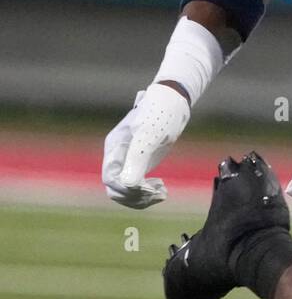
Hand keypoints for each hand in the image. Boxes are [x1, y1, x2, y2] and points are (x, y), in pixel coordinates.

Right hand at [102, 82, 190, 207]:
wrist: (173, 101)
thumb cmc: (161, 113)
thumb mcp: (150, 135)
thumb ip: (137, 158)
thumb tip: (128, 185)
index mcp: (115, 148)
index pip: (110, 179)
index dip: (126, 189)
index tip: (147, 188)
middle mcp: (118, 156)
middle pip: (116, 189)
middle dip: (136, 196)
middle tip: (158, 191)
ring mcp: (128, 161)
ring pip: (126, 191)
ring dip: (142, 198)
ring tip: (162, 192)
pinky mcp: (140, 164)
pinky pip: (137, 187)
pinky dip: (147, 193)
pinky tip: (162, 190)